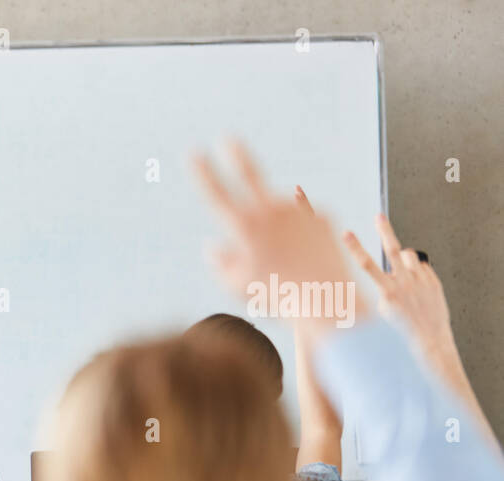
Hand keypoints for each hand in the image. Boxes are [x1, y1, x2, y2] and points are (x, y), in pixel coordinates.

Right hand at [193, 143, 364, 332]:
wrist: (327, 300)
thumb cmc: (274, 298)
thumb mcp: (237, 286)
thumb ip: (220, 263)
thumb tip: (212, 246)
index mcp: (244, 227)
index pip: (216, 192)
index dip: (203, 172)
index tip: (195, 153)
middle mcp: (271, 211)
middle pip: (250, 172)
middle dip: (236, 154)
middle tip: (228, 138)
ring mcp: (299, 210)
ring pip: (279, 212)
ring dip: (277, 230)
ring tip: (286, 262)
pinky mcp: (323, 216)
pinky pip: (303, 223)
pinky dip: (301, 239)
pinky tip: (307, 260)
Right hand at [342, 216, 455, 358]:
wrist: (429, 340)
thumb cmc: (401, 331)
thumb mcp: (382, 314)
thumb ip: (380, 292)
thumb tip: (379, 277)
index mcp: (387, 292)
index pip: (366, 264)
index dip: (355, 247)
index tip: (347, 234)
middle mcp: (405, 283)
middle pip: (393, 249)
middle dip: (384, 230)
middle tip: (379, 217)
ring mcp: (421, 280)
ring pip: (409, 255)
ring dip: (403, 258)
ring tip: (402, 271)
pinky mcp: (433, 281)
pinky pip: (421, 266)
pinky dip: (416, 271)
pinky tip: (415, 284)